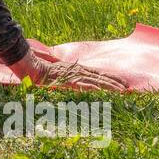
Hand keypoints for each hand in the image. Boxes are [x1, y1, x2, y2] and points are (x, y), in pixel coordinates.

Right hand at [9, 50, 126, 91]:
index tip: (122, 83)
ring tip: (122, 91)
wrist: (30, 67)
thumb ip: (62, 76)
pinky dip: (96, 88)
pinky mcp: (69, 80)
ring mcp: (74, 75)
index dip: (110, 78)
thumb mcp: (54, 74)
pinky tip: (104, 91)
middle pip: (100, 77)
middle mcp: (77, 70)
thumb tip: (66, 78)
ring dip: (110, 86)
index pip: (96, 74)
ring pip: (96, 81)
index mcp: (75, 69)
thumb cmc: (39, 71)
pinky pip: (85, 85)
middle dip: (114, 83)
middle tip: (128, 88)